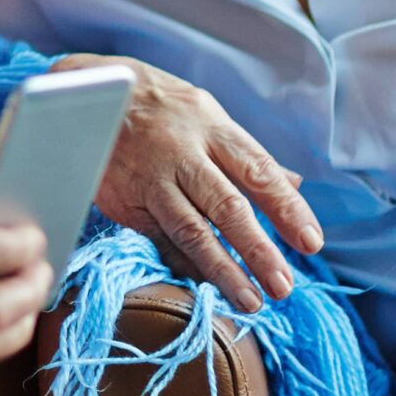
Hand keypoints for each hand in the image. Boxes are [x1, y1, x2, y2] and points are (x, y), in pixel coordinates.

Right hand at [60, 54, 322, 312]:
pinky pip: (159, 238)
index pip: (259, 171)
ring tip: (249, 300)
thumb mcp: (205, 114)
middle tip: (283, 286)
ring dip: (223, 269)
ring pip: (192, 229)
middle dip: (258, 250)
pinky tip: (204, 285)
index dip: (287, 209)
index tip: (311, 243)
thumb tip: (293, 183)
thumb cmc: (157, 106)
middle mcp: (182, 152)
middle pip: (228, 206)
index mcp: (211, 126)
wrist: (84, 96)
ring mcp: (151, 178)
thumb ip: (246, 154)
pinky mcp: (125, 200)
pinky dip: (183, 264)